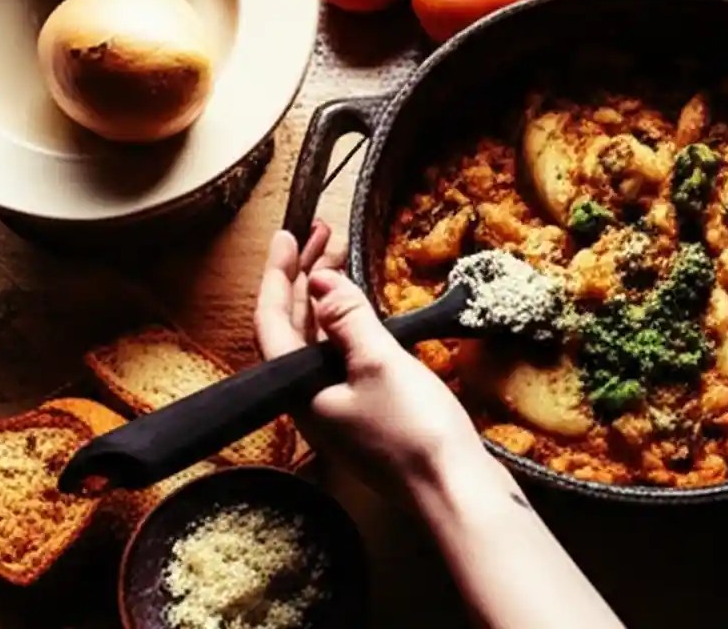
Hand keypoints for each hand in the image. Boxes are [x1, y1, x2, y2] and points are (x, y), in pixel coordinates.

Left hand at [254, 224, 486, 493]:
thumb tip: (318, 280)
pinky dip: (347, 325)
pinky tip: (362, 310)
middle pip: (293, 331)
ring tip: (338, 259)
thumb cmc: (415, 431)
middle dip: (303, 280)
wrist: (454, 491)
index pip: (272, 323)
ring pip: (318, 344)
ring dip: (326, 300)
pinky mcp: (369, 415)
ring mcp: (340, 409)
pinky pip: (343, 358)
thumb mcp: (379, 363)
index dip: (277, 276)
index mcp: (300, 391)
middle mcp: (311, 401)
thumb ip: (347, 318)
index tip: (286, 235)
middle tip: (318, 236)